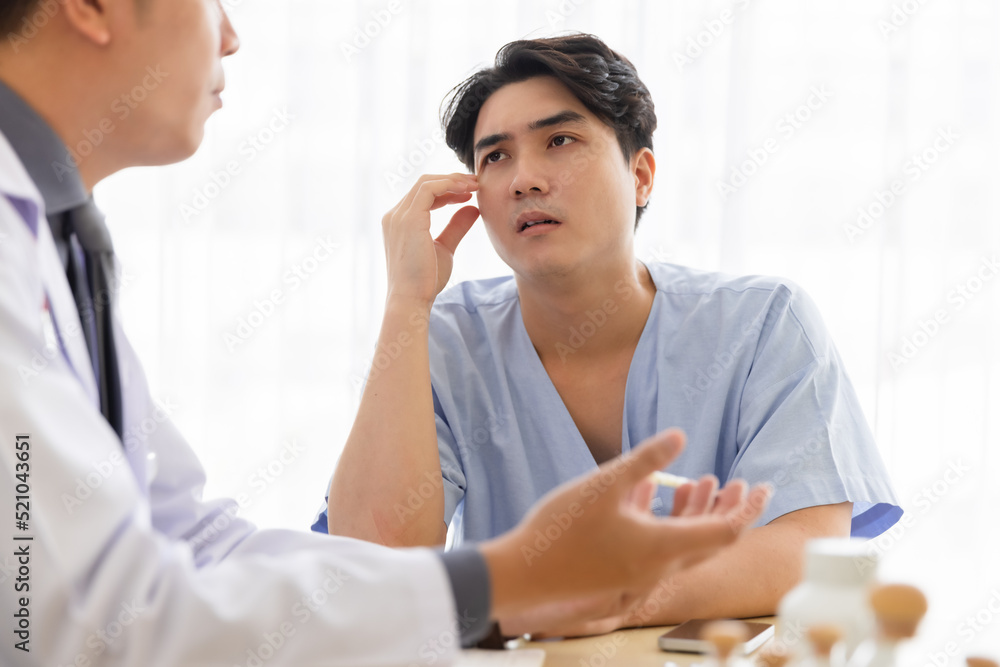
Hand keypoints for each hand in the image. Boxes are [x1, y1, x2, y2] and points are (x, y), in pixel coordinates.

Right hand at [381, 173, 479, 303]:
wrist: (412, 299)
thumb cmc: (425, 281)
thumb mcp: (444, 248)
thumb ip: (456, 227)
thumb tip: (473, 209)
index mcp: (399, 223)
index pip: (423, 196)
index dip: (447, 190)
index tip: (469, 194)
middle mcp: (395, 216)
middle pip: (424, 185)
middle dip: (451, 181)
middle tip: (475, 184)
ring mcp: (399, 216)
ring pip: (426, 183)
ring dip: (452, 180)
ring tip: (475, 185)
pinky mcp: (409, 218)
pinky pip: (429, 189)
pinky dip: (449, 184)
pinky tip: (467, 190)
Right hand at [482, 428, 771, 629]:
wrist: (523, 575)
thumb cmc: (561, 530)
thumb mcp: (605, 483)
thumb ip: (646, 459)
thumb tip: (680, 436)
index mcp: (663, 548)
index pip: (725, 531)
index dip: (748, 508)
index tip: (762, 486)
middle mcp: (659, 568)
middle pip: (710, 541)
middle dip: (728, 509)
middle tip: (740, 484)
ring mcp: (640, 575)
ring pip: (683, 544)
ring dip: (696, 514)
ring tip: (700, 481)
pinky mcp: (621, 575)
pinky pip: (658, 548)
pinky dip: (666, 523)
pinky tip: (650, 493)